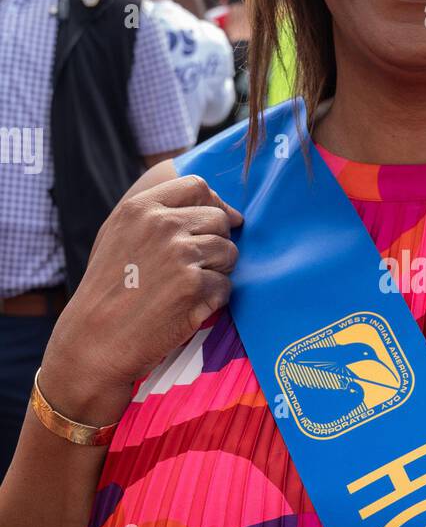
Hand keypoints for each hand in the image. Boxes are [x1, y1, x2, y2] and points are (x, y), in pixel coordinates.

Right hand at [41, 175, 242, 422]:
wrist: (94, 341)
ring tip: (187, 290)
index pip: (196, 186)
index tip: (220, 224)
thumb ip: (158, 216)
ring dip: (218, 272)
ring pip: (229, 252)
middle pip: (219, 220)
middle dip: (216, 243)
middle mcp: (162, 224)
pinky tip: (186, 309)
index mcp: (141, 207)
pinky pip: (227, 286)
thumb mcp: (118, 237)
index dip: (214, 204)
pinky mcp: (195, 285)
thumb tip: (219, 207)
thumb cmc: (108, 292)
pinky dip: (214, 300)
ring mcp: (180, 253)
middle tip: (194, 269)